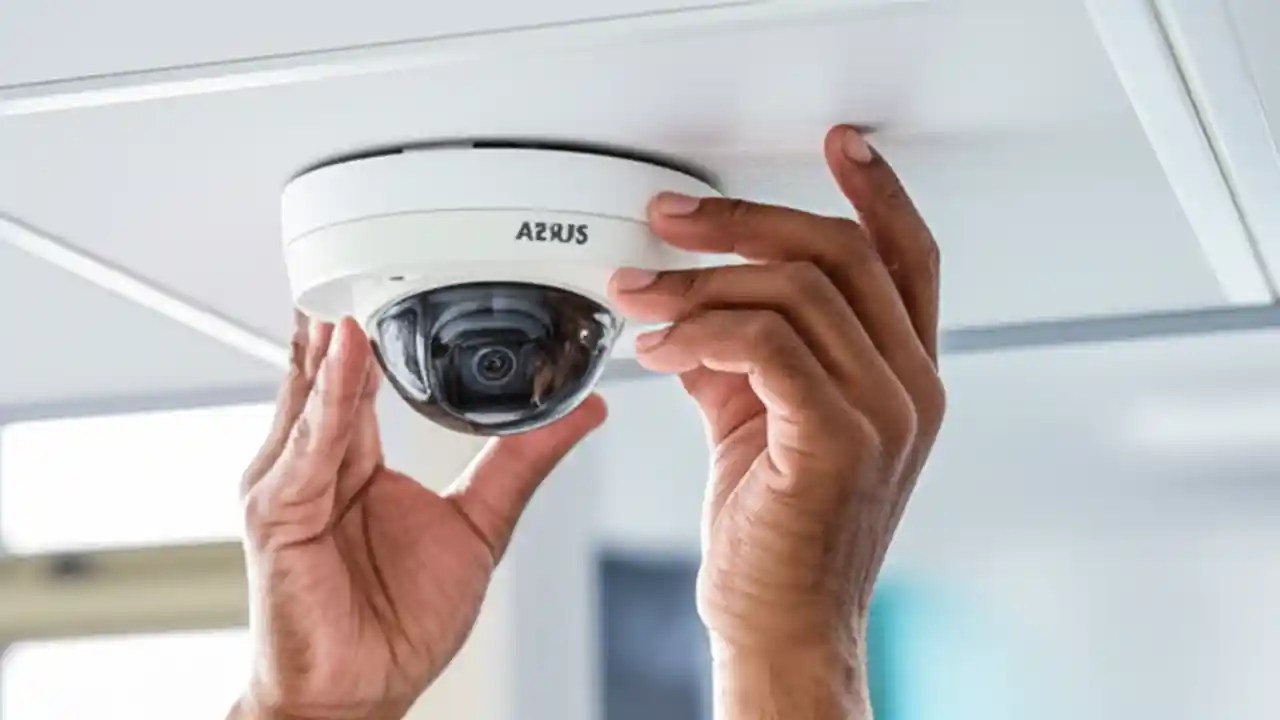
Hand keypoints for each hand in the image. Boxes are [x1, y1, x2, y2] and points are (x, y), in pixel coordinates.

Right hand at [230, 316, 605, 719]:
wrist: (361, 688)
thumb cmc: (399, 620)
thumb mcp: (481, 523)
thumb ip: (523, 461)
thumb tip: (580, 411)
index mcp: (351, 461)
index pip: (359, 380)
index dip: (375, 334)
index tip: (405, 282)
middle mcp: (312, 463)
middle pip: (327, 374)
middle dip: (347, 322)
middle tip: (371, 263)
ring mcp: (287, 483)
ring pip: (314, 397)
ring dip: (335, 347)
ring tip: (360, 297)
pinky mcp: (275, 512)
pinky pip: (308, 445)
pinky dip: (328, 400)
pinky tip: (345, 361)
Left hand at [608, 126, 944, 718]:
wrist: (782, 628)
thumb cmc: (777, 536)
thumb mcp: (764, 421)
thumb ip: (746, 352)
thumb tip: (696, 294)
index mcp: (904, 377)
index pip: (907, 258)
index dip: (877, 193)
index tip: (840, 147)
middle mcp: (910, 388)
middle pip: (841, 253)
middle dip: (744, 220)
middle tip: (671, 219)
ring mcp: (883, 414)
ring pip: (796, 290)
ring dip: (699, 281)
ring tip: (640, 296)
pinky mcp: (838, 441)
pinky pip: (767, 344)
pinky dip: (702, 330)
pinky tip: (660, 347)